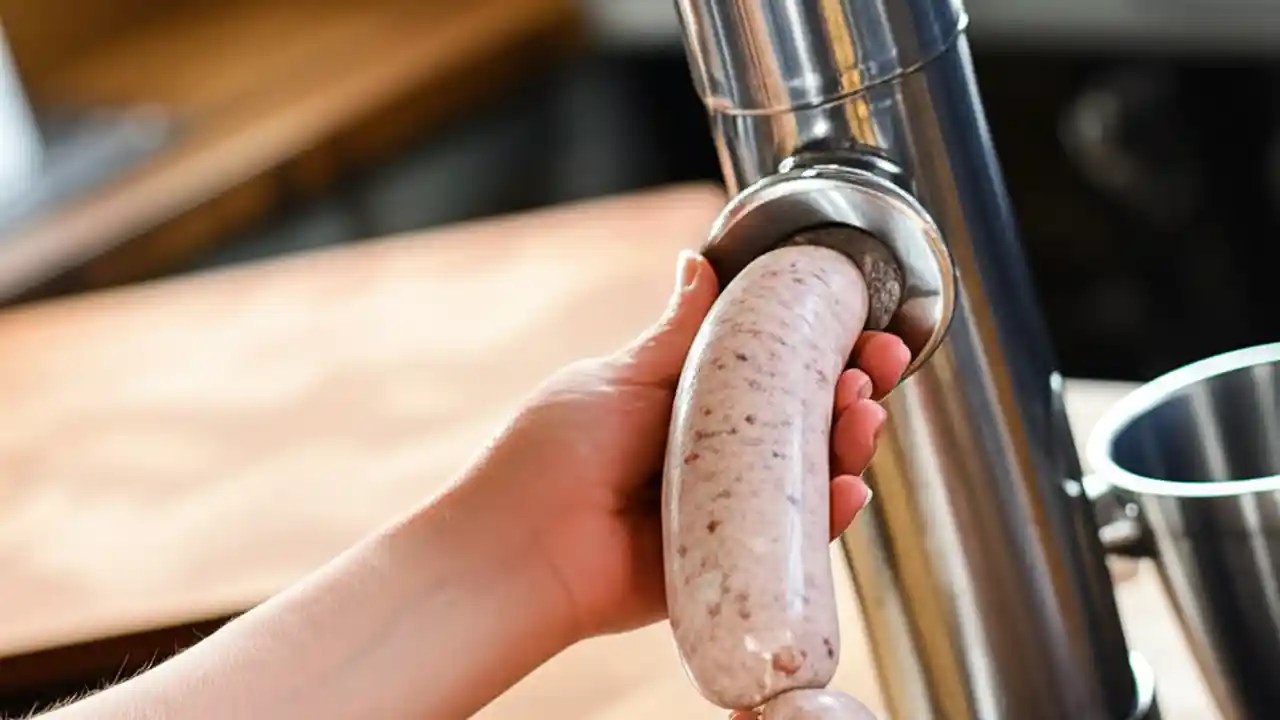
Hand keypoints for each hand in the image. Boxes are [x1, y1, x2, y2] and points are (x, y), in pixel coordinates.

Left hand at [463, 251, 909, 639]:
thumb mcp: (627, 376)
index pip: (775, 369)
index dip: (824, 348)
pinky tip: (849, 489)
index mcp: (691, 402)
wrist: (528, 543)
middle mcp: (717, 453)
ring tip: (863, 419)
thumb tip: (700, 263)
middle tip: (872, 373)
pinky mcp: (734, 559)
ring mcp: (729, 509)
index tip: (862, 329)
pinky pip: (795, 540)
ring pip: (808, 477)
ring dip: (848, 446)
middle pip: (803, 422)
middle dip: (850, 394)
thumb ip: (679, 330)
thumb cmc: (560, 451)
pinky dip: (830, 517)